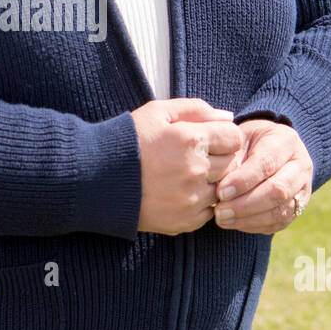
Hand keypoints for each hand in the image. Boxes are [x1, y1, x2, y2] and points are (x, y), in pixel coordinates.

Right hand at [131, 97, 245, 235]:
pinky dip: (199, 203)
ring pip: (221, 188)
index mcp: (190, 139)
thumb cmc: (128, 141)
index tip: (209, 139)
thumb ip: (196, 109)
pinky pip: (208, 211)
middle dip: (218, 158)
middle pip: (232, 164)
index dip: (224, 136)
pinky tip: (178, 193)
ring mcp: (191, 198)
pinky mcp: (185, 220)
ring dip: (209, 182)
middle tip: (194, 157)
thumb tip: (228, 117)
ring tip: (183, 175)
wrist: (96, 179)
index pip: (234, 137)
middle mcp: (195, 170)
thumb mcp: (157, 112)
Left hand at [212, 118, 312, 234]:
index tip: (220, 192)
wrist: (268, 148)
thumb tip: (217, 184)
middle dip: (246, 205)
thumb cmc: (247, 142)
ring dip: (248, 219)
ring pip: (281, 211)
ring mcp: (302, 189)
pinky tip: (234, 223)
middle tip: (219, 211)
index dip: (243, 181)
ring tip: (222, 219)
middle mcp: (301, 166)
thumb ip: (232, 158)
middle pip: (278, 190)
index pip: (266, 164)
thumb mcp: (238, 139)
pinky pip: (279, 223)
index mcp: (286, 142)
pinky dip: (254, 226)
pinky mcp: (298, 208)